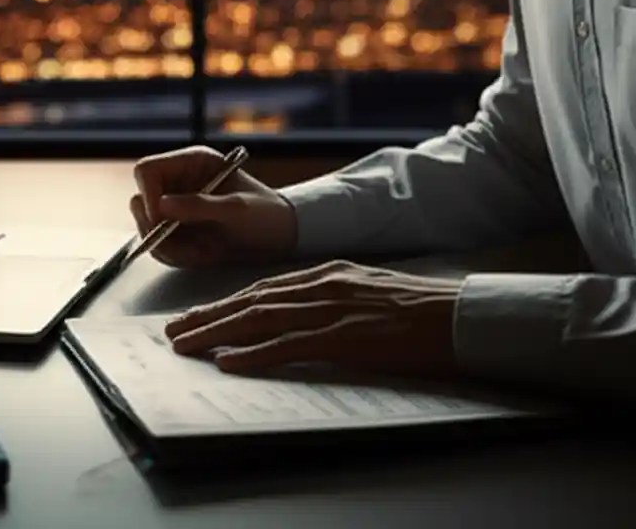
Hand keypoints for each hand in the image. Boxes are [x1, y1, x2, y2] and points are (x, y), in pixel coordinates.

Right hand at [130, 145, 297, 266]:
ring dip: (171, 247)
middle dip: (159, 230)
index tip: (160, 221)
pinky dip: (177, 257)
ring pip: (146, 230)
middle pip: (139, 203)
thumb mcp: (237, 210)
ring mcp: (174, 209)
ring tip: (205, 251)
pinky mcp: (176, 232)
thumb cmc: (267, 214)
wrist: (281, 238)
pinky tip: (204, 255)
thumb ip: (199, 206)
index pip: (147, 171)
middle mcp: (177, 183)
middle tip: (187, 245)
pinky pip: (159, 247)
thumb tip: (161, 205)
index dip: (148, 195)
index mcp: (191, 163)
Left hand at [164, 260, 460, 377]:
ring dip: (217, 333)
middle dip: (208, 316)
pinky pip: (288, 345)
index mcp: (326, 273)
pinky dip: (254, 354)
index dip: (225, 302)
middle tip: (174, 331)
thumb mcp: (366, 291)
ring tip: (186, 346)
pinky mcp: (344, 337)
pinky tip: (229, 363)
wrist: (460, 315)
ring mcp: (330, 309)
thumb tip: (297, 319)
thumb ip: (330, 299)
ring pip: (259, 319)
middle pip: (251, 300)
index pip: (263, 288)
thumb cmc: (419, 310)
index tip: (197, 314)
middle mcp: (321, 285)